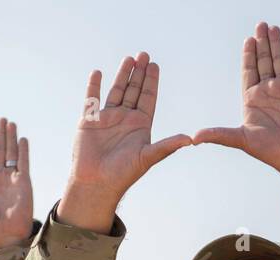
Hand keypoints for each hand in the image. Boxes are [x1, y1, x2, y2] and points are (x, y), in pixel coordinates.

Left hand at [0, 118, 33, 247]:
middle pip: (1, 152)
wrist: (7, 235)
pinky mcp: (24, 183)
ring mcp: (13, 180)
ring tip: (11, 123)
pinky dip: (23, 151)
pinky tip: (22, 139)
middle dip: (1, 136)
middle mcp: (1, 178)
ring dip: (11, 138)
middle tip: (2, 120)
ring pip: (12, 154)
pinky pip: (24, 163)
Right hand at [57, 52, 191, 232]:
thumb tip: (190, 139)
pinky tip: (98, 73)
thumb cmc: (123, 174)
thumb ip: (167, 146)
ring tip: (129, 59)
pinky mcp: (89, 121)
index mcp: (140, 125)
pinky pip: (92, 99)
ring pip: (116, 91)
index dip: (151, 82)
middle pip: (134, 91)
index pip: (147, 98)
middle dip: (139, 73)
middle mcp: (125, 119)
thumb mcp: (148, 157)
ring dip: (122, 76)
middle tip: (144, 55)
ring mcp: (107, 119)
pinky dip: (93, 86)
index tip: (154, 65)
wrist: (96, 183)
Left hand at [193, 22, 279, 199]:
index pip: (248, 71)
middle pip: (263, 61)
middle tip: (260, 25)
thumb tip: (194, 138)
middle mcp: (269, 91)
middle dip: (262, 43)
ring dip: (277, 44)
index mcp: (253, 99)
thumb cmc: (269, 149)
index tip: (247, 40)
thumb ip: (218, 134)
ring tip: (273, 28)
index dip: (248, 55)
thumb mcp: (240, 139)